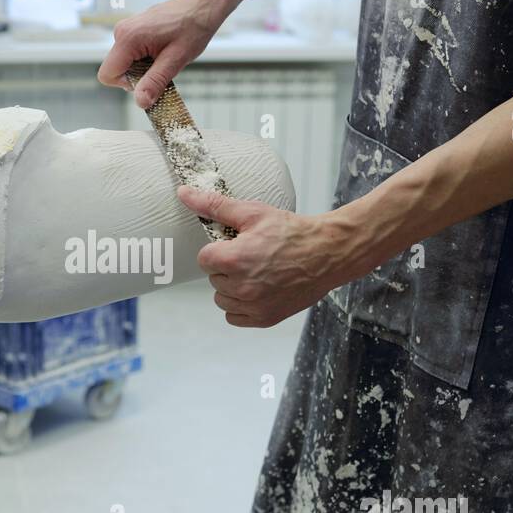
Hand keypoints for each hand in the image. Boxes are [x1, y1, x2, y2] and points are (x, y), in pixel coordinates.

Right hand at [97, 0, 227, 108]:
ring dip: (143, 68)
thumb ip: (155, 82)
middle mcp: (121, 32)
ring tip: (165, 55)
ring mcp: (125, 30)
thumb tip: (140, 102)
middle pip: (116, 70)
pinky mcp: (132, 31)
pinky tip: (162, 50)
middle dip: (137, 76)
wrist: (201, 6)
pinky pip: (130, 55)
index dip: (126, 85)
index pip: (107, 75)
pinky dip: (145, 59)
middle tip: (163, 66)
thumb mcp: (176, 60)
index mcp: (128, 38)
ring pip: (124, 64)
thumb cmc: (193, 28)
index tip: (149, 78)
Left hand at [179, 186, 376, 327]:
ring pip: (222, 299)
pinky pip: (235, 317)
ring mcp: (253, 305)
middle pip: (214, 279)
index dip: (219, 250)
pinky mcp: (264, 318)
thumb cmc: (292, 232)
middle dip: (227, 268)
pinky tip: (257, 290)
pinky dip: (241, 306)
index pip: (204, 259)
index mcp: (234, 259)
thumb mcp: (253, 213)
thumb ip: (214, 205)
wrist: (327, 253)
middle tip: (251, 256)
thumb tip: (184, 194)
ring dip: (232, 288)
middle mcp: (241, 287)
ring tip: (255, 273)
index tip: (236, 245)